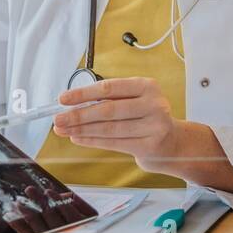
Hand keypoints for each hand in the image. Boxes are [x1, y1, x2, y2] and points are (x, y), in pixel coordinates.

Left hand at [52, 77, 182, 173]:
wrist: (174, 143)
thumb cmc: (147, 117)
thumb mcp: (135, 100)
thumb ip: (111, 100)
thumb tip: (72, 104)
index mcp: (147, 86)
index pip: (109, 88)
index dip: (83, 94)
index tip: (63, 99)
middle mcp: (153, 104)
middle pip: (108, 110)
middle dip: (79, 115)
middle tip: (58, 119)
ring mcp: (154, 126)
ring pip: (109, 128)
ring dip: (82, 130)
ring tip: (63, 130)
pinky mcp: (149, 146)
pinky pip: (114, 143)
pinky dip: (92, 141)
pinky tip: (78, 138)